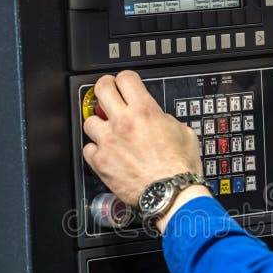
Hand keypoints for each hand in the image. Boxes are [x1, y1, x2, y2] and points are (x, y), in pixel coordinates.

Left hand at [83, 71, 205, 207]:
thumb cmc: (180, 168)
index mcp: (145, 111)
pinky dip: (95, 151)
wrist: (171, 194)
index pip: (125, 78)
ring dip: (98, 124)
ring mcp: (108, 142)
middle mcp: (123, 122)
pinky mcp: (100, 162)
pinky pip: (88, 149)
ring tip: (107, 132)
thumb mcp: (184, 133)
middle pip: (101, 89)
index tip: (125, 85)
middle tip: (109, 95)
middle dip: (105, 89)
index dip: (125, 79)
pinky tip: (105, 154)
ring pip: (89, 121)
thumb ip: (166, 120)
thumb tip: (159, 120)